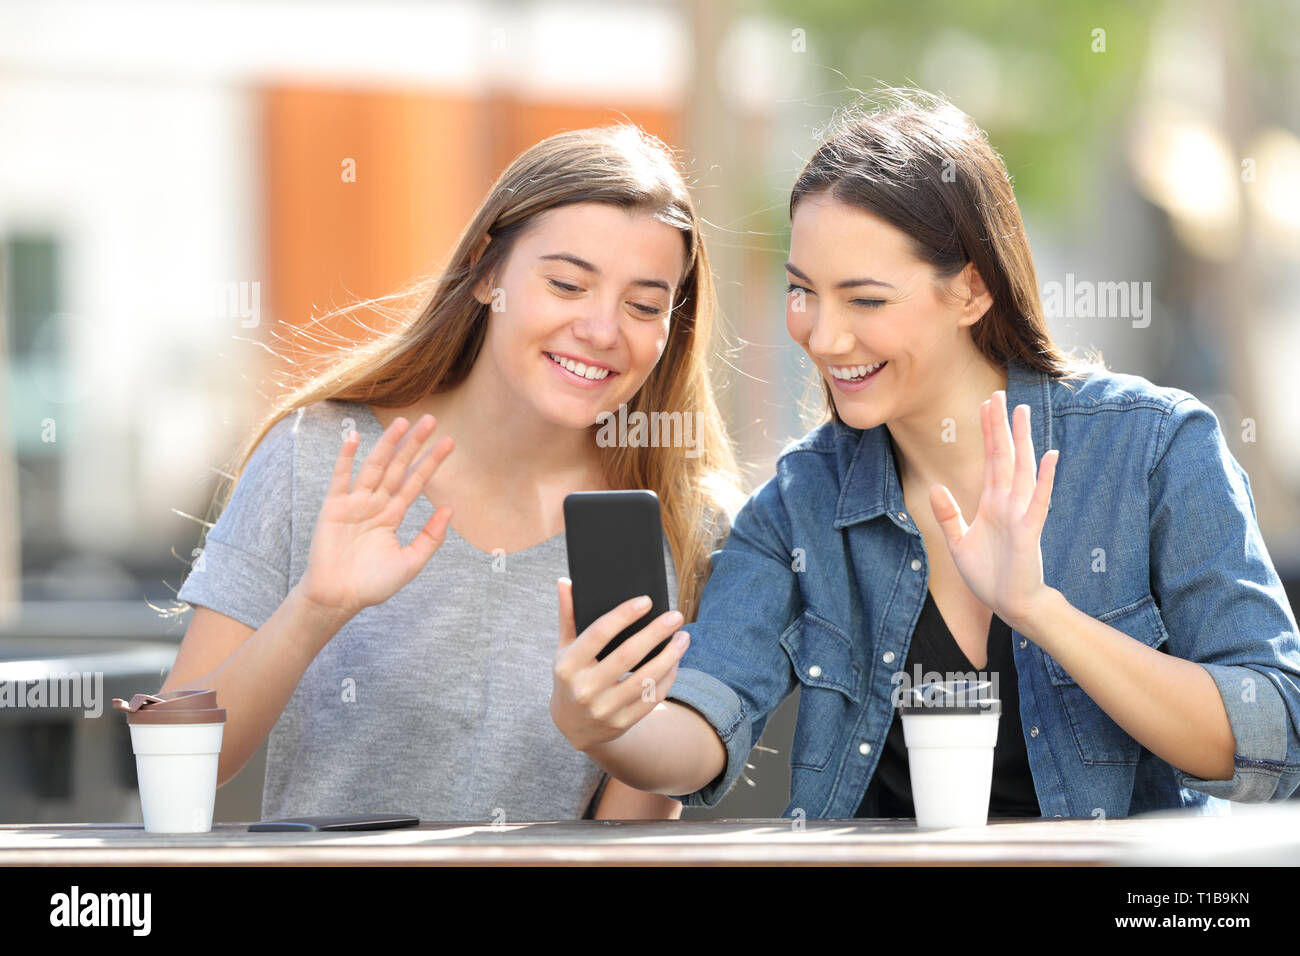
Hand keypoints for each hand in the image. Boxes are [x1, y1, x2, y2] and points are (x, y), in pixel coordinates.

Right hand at [298, 414, 454, 618]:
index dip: (431, 462)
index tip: (449, 442)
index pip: (416, 482)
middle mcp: (375, 504)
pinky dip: (346, 458)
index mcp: (393, 515)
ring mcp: (355, 503)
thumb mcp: (411, 562)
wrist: (338, 598)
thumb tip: (449, 509)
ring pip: (375, 466)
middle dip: (414, 444)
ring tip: (403, 422)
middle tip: (431, 420)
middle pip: (399, 467)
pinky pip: (341, 478)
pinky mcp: (334, 507)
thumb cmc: (373, 584)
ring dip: (388, 443)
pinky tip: (354, 438)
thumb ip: (431, 537)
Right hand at [551, 577, 689, 752]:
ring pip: (646, 678)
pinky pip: (652, 697)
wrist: (573, 726)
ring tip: (684, 637)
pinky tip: (676, 660)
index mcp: (567, 665)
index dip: (624, 615)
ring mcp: (604, 709)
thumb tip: (566, 581)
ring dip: (670, 656)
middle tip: (675, 616)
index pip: (599, 634)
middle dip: (655, 633)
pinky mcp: (622, 722)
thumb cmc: (572, 676)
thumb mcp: (564, 649)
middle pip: (628, 655)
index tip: (647, 601)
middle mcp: (584, 689)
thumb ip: (568, 616)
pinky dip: (668, 677)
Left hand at [928, 389, 1059, 629]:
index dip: (988, 433)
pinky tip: (1048, 456)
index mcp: (991, 503)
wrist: (1009, 604)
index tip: (986, 405)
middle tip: (999, 394)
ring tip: (1022, 413)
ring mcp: (1020, 514)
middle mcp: (1008, 502)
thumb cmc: (988, 575)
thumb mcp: (958, 542)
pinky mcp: (1029, 531)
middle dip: (1001, 426)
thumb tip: (937, 487)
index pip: (990, 460)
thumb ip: (948, 515)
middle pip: (1005, 456)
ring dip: (1023, 442)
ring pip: (1022, 470)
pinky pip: (1038, 500)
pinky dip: (1043, 479)